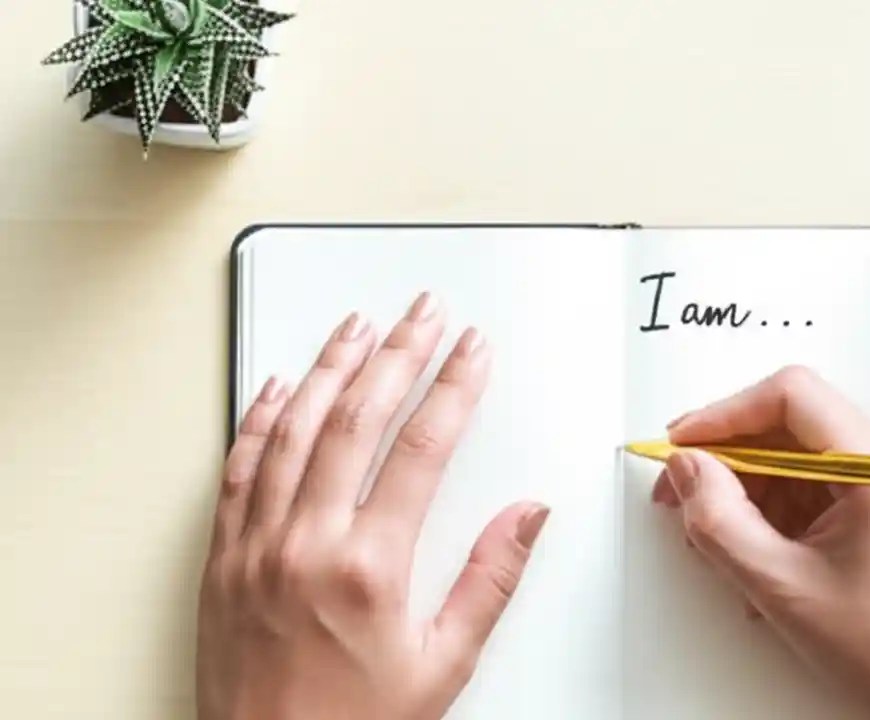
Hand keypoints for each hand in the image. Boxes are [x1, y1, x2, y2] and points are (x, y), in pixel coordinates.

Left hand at [198, 293, 550, 719]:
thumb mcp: (443, 665)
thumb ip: (489, 581)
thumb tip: (528, 516)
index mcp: (370, 568)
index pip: (422, 448)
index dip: (453, 387)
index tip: (472, 350)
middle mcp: (307, 544)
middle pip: (358, 419)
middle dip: (398, 354)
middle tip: (422, 313)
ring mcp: (257, 545)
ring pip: (294, 429)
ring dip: (329, 368)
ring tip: (357, 326)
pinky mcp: (223, 558)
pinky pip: (239, 469)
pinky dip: (260, 419)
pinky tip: (279, 386)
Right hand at [653, 366, 869, 718]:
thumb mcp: (781, 584)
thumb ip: (719, 518)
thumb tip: (688, 468)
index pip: (792, 397)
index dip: (724, 415)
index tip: (684, 443)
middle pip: (797, 422)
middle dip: (734, 460)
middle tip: (687, 493)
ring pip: (808, 452)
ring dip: (758, 489)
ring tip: (727, 540)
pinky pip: (830, 475)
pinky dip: (789, 504)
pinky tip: (765, 547)